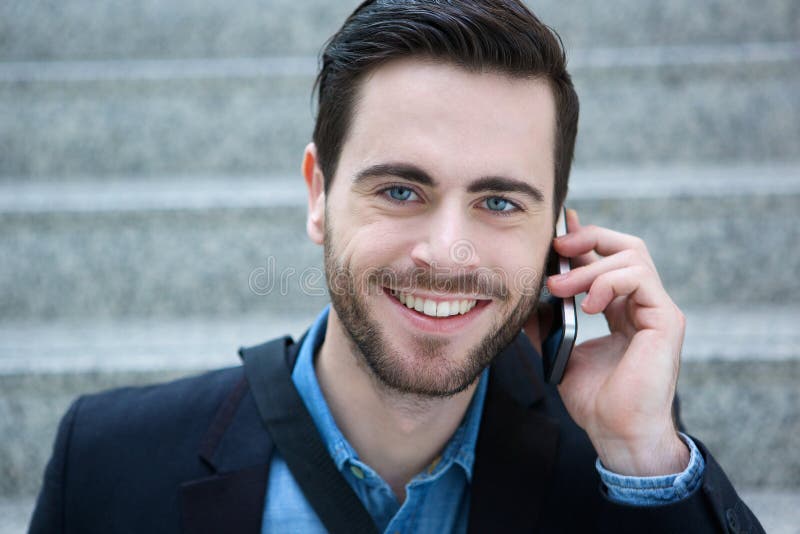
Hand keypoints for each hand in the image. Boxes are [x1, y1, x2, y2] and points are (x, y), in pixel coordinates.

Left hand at [524, 209, 688, 475]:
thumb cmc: (595, 401)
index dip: (585, 240)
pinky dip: (609, 282)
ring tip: (559, 288)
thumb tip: (525, 298)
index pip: (608, 260)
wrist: (617, 433)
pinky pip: (640, 279)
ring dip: (588, 267)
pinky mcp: (666, 320)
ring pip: (632, 256)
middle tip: (557, 246)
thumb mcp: (561, 351)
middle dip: (589, 239)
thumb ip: (547, 322)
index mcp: (622, 310)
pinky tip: (588, 304)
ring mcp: (658, 310)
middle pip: (626, 247)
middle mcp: (643, 305)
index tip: (558, 229)